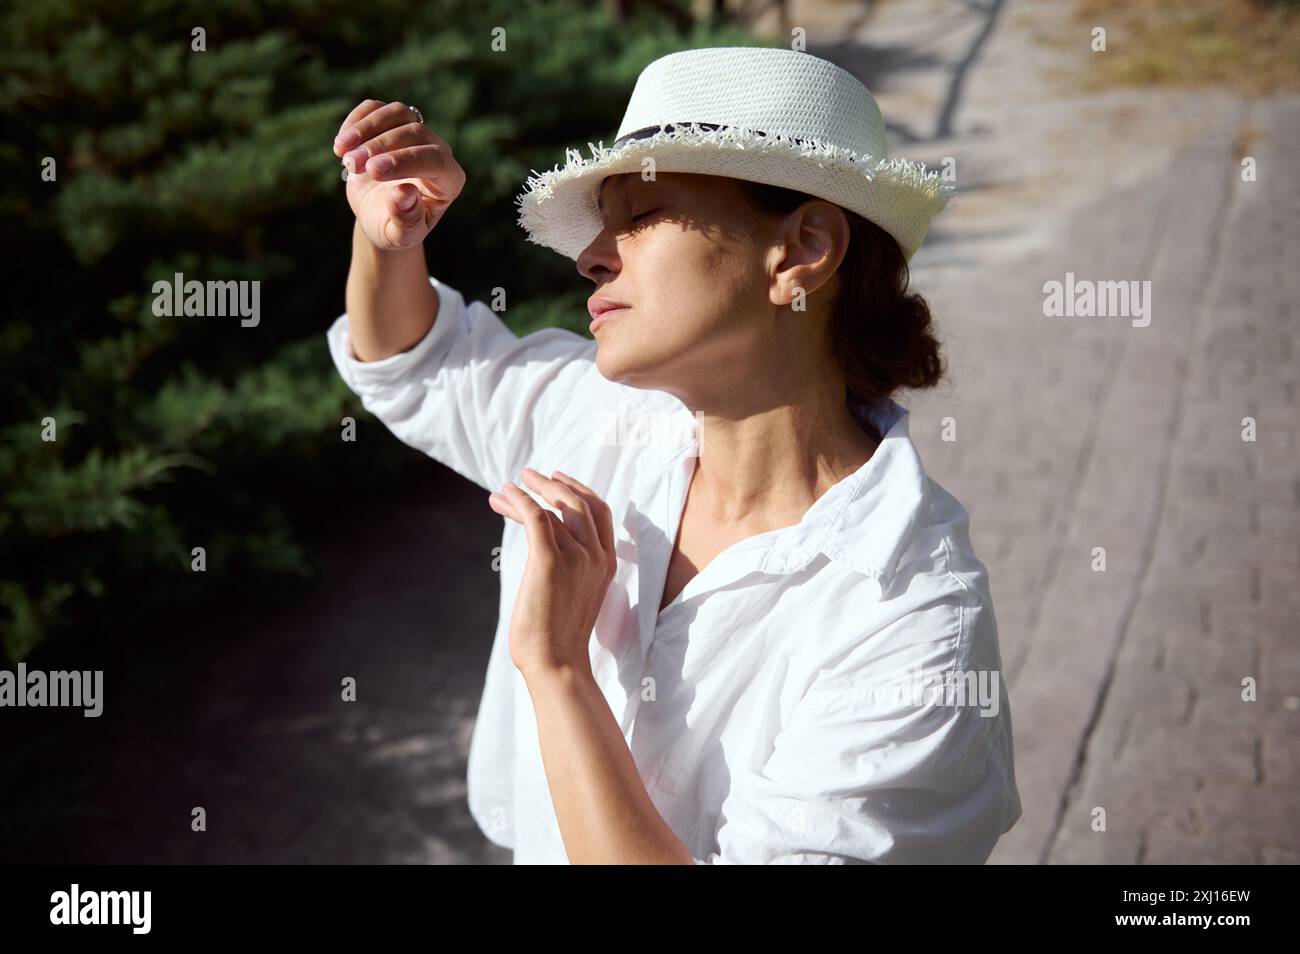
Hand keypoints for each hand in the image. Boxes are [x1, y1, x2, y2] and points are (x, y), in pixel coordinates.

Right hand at [333, 99, 465, 250]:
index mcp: (449, 181)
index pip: (437, 161)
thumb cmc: (393, 227)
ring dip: (367, 128)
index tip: (374, 171)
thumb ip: (406, 220)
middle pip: (416, 133)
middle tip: (352, 164)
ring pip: (398, 113)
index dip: (406, 161)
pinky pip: (376, 107)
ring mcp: (416, 132)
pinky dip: (356, 120)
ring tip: (341, 152)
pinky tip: (341, 144)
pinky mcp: (391, 122)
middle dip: (380, 146)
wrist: (378, 215)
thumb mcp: (399, 235)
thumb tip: (404, 193)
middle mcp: (438, 152)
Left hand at [488, 468, 616, 677]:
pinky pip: (536, 518)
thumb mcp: (577, 596)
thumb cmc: (560, 638)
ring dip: (525, 495)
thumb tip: (547, 554)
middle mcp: (595, 556)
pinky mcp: (549, 562)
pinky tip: (505, 496)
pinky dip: (520, 502)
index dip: (579, 490)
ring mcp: (575, 558)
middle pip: (578, 502)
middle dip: (553, 483)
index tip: (559, 478)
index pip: (600, 512)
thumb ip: (572, 570)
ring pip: (552, 509)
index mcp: (606, 564)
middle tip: (530, 475)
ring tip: (504, 491)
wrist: (557, 663)